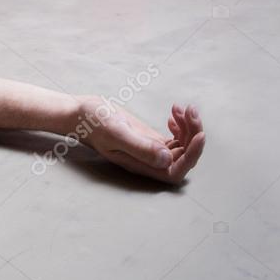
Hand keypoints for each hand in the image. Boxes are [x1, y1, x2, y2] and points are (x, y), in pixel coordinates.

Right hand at [73, 95, 204, 184]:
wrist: (80, 112)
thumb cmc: (93, 122)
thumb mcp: (116, 132)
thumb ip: (140, 147)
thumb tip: (167, 159)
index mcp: (141, 164)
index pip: (175, 170)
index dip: (191, 156)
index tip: (199, 135)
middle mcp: (148, 161)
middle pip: (183, 156)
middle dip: (192, 134)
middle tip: (189, 111)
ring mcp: (150, 150)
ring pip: (182, 145)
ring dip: (188, 127)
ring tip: (182, 108)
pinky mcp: (149, 139)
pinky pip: (174, 137)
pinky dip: (180, 124)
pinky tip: (173, 112)